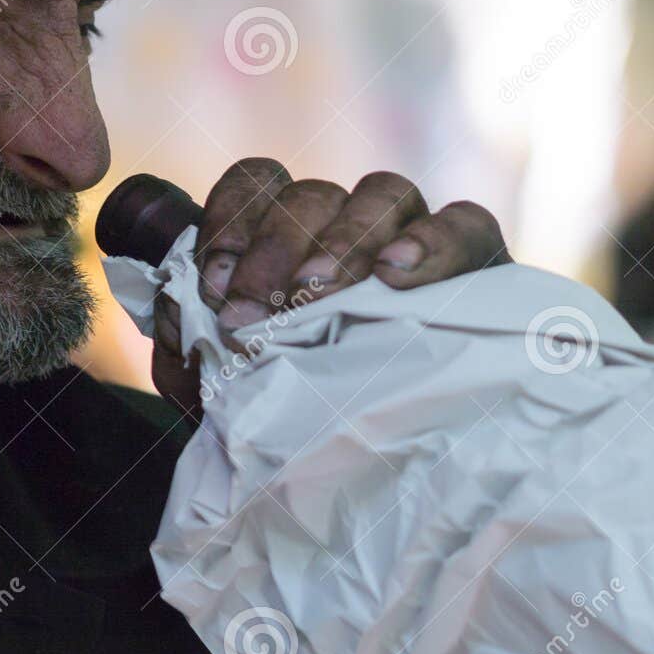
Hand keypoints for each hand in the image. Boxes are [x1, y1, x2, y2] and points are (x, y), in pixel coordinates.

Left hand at [152, 158, 510, 417]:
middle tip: (255, 307)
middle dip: (274, 245)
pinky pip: (467, 225)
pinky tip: (399, 274)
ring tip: (318, 292)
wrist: (371, 469)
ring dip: (343, 238)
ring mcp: (413, 236)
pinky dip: (432, 239)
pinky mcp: (476, 267)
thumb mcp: (223, 388)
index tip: (215, 285)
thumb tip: (176, 318)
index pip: (257, 183)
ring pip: (384, 192)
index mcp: (288, 235)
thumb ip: (189, 348)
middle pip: (312, 193)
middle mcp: (347, 223)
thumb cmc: (291, 414)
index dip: (231, 221)